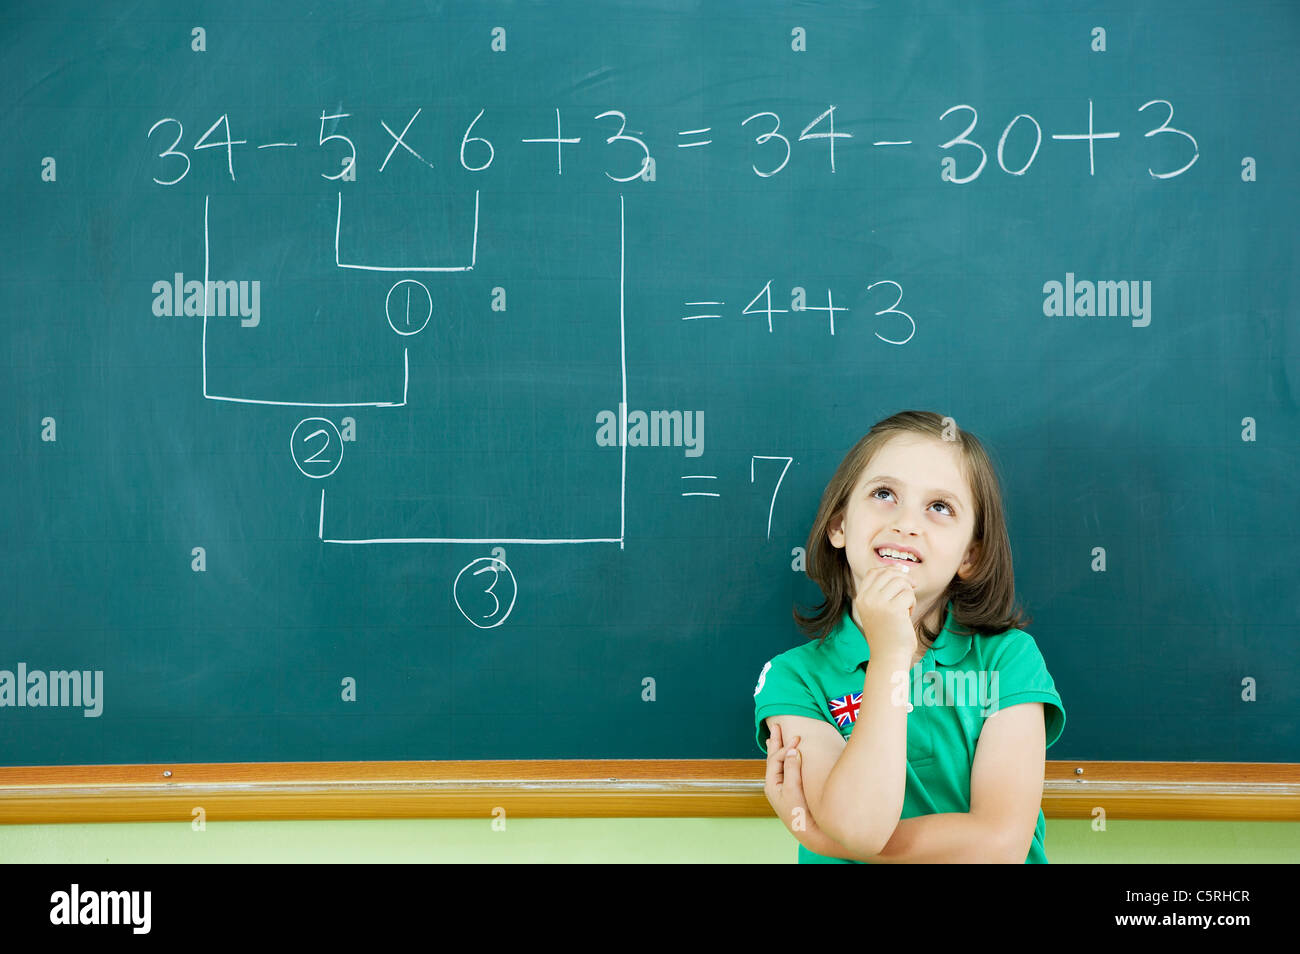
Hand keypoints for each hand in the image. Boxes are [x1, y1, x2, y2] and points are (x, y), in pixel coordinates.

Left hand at [763, 721, 857, 859]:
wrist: (807, 831)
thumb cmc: (799, 812)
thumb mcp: (794, 789)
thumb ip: (792, 768)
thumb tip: (791, 750)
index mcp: (771, 784)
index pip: (776, 759)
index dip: (785, 747)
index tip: (797, 738)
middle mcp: (774, 785)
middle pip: (772, 758)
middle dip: (775, 742)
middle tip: (775, 726)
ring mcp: (781, 788)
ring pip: (777, 763)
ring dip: (778, 749)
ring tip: (773, 738)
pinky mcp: (789, 791)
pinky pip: (784, 770)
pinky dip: (784, 759)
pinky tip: (784, 757)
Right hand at [851, 564, 918, 660]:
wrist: (889, 655)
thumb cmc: (888, 632)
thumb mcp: (878, 608)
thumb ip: (885, 588)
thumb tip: (902, 567)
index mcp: (860, 597)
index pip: (874, 572)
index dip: (890, 570)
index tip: (901, 578)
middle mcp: (867, 598)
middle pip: (889, 574)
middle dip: (904, 580)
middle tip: (910, 591)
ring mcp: (878, 603)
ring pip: (901, 582)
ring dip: (908, 593)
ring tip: (905, 607)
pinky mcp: (893, 609)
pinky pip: (909, 594)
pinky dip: (912, 603)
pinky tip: (907, 615)